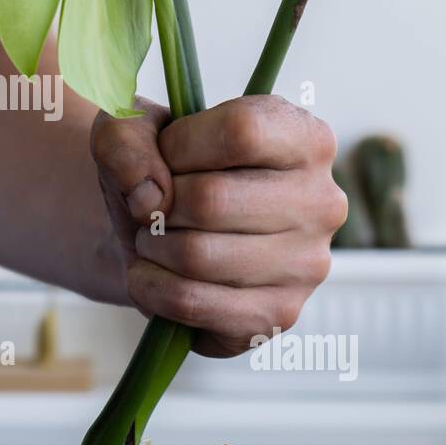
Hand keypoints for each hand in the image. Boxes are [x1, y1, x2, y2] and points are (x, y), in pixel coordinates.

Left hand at [91, 95, 346, 357]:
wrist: (161, 236)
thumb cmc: (160, 172)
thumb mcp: (130, 128)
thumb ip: (124, 138)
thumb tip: (148, 198)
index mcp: (304, 138)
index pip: (240, 133)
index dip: (180, 146)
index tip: (164, 158)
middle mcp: (321, 201)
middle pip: (212, 200)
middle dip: (158, 206)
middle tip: (152, 209)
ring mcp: (306, 265)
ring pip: (197, 256)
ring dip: (150, 247)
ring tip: (153, 240)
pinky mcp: (277, 315)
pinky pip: (190, 303)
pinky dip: (149, 287)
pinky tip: (151, 275)